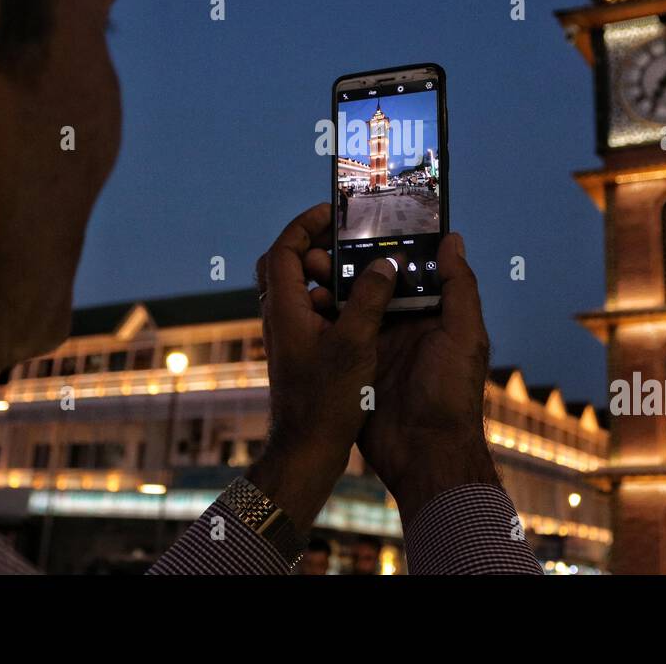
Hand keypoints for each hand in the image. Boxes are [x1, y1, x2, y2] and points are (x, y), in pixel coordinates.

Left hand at [248, 203, 396, 532]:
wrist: (306, 451)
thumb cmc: (325, 401)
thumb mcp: (354, 344)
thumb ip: (369, 298)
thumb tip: (384, 263)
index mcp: (285, 309)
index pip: (284, 250)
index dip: (305, 225)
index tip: (332, 213)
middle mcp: (281, 318)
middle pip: (289, 264)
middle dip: (319, 246)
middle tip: (351, 239)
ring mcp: (290, 336)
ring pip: (304, 289)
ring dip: (332, 275)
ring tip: (366, 272)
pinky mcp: (302, 352)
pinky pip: (315, 312)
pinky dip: (337, 301)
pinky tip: (366, 309)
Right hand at [300, 229, 500, 526]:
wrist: (424, 454)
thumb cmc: (452, 394)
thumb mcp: (464, 336)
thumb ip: (459, 287)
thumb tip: (452, 238)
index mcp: (431, 315)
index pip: (410, 270)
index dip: (389, 246)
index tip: (365, 220)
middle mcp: (402, 325)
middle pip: (373, 283)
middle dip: (349, 262)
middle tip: (320, 240)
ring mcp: (375, 346)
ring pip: (349, 305)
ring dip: (329, 286)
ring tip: (305, 264)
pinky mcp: (353, 367)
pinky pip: (335, 336)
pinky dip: (319, 319)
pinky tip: (300, 300)